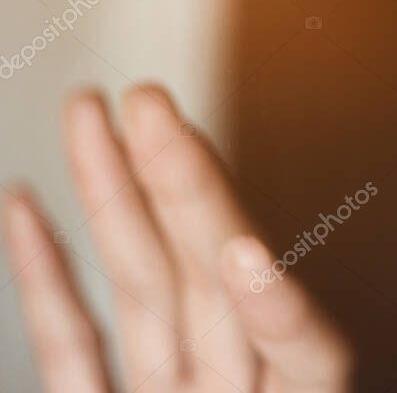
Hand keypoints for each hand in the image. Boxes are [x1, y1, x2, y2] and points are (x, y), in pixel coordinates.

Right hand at [3, 86, 352, 392]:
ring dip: (110, 200)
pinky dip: (47, 280)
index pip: (307, 354)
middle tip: (150, 102)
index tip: (244, 254)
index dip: (280, 307)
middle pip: (211, 284)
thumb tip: (257, 287)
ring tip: (89, 115)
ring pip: (140, 290)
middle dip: (179, 190)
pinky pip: (71, 344)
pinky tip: (30, 210)